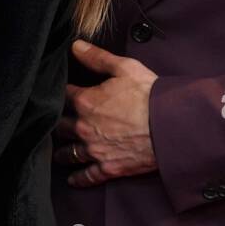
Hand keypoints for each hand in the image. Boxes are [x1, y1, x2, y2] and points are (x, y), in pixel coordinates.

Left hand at [53, 39, 157, 186]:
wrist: (173, 127)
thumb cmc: (150, 95)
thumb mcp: (124, 68)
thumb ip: (97, 58)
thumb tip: (74, 46)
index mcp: (85, 102)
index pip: (62, 96)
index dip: (59, 93)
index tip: (54, 94)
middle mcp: (83, 127)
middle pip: (60, 126)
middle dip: (57, 125)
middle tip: (51, 126)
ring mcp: (95, 149)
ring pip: (69, 152)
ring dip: (62, 153)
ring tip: (56, 154)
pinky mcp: (108, 168)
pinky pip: (88, 176)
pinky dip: (78, 178)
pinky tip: (72, 179)